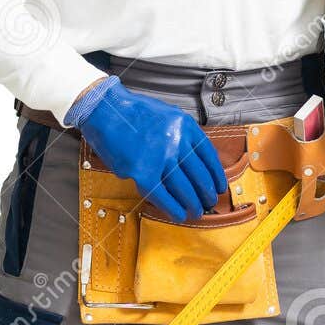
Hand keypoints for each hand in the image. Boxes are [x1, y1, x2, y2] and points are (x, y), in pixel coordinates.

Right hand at [72, 78, 227, 221]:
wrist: (104, 110)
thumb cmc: (132, 112)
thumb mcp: (167, 115)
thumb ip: (181, 135)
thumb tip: (195, 160)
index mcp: (184, 125)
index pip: (208, 155)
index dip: (216, 174)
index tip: (219, 186)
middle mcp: (175, 141)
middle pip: (198, 174)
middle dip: (206, 193)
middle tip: (209, 203)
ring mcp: (159, 157)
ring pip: (184, 187)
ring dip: (193, 203)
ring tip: (196, 212)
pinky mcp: (141, 171)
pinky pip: (162, 195)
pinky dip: (173, 208)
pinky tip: (179, 215)